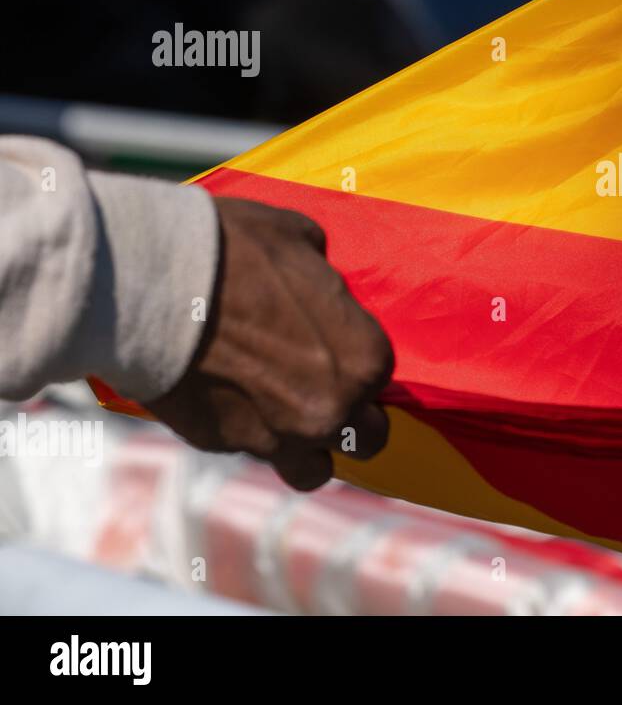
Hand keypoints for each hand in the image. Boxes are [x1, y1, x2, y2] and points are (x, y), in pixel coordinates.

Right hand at [145, 198, 393, 490]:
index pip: (380, 375)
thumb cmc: (236, 251)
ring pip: (315, 470)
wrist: (152, 283)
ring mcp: (281, 436)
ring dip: (309, 449)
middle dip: (351, 419)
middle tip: (321, 390)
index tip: (332, 348)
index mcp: (365, 359)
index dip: (355, 361)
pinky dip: (250, 437)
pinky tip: (232, 402)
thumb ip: (325, 276)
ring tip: (286, 417)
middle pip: (366, 438)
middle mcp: (335, 409)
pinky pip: (254, 452)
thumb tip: (321, 281)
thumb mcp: (300, 239)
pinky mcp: (228, 446)